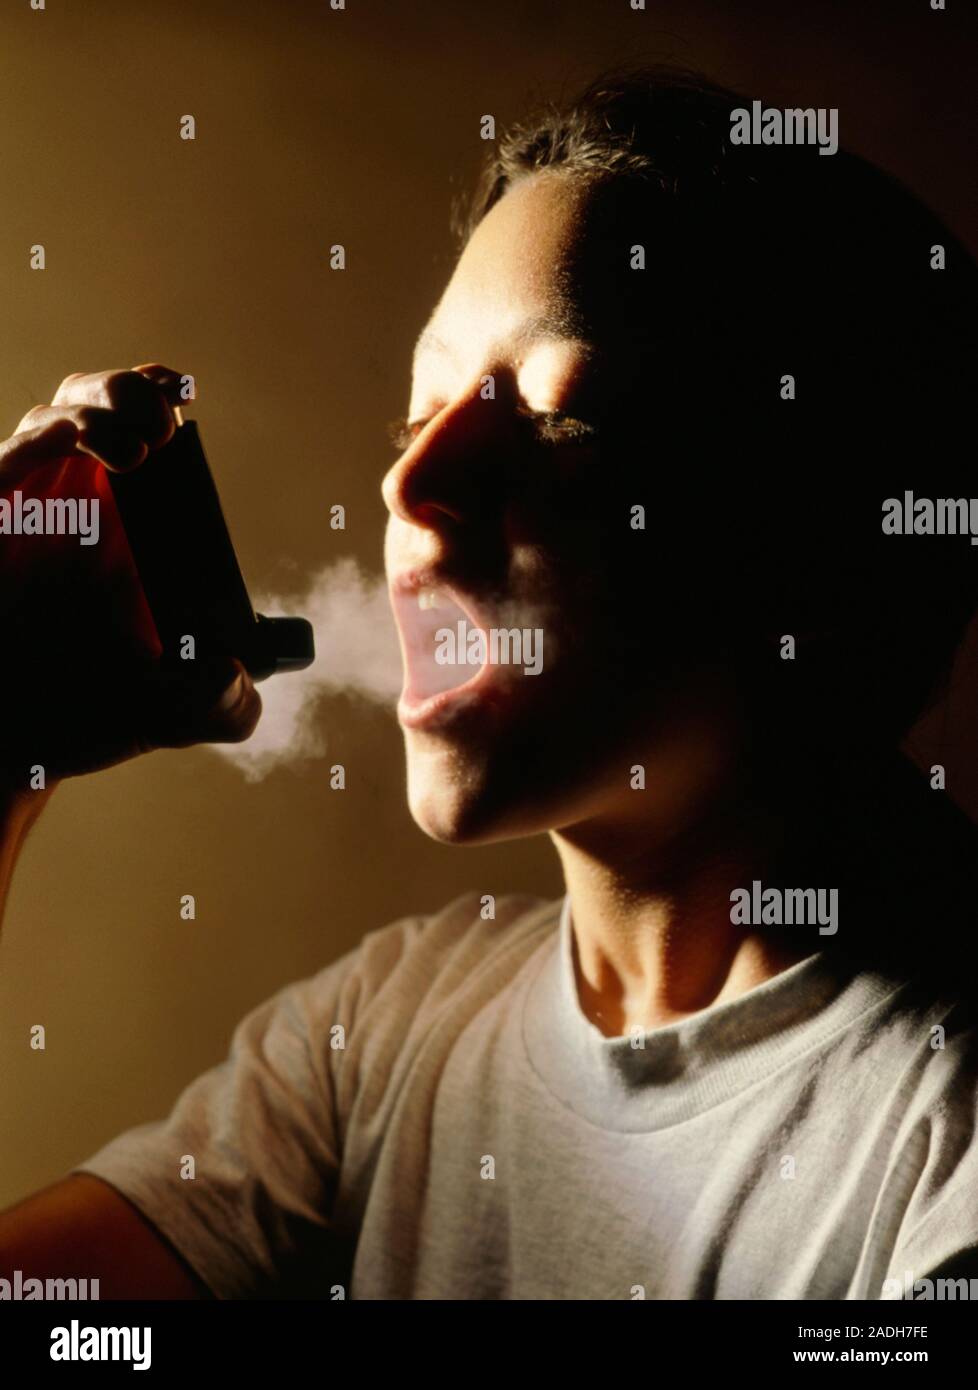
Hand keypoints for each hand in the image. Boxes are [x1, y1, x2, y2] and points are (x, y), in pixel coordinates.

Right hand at [0, 365, 260, 786]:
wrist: (16, 746)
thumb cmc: (91, 714)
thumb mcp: (177, 714)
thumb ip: (225, 707)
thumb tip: (231, 675)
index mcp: (132, 524)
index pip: (142, 429)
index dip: (158, 397)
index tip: (184, 394)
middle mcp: (79, 503)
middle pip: (96, 402)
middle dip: (131, 390)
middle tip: (167, 422)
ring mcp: (28, 509)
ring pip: (53, 417)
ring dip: (99, 409)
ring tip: (143, 448)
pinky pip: (9, 458)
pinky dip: (47, 442)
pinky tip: (94, 454)